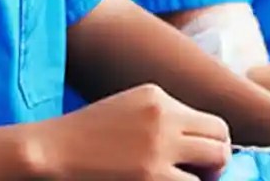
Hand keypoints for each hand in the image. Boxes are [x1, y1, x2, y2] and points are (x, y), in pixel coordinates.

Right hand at [31, 84, 230, 180]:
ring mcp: (158, 148)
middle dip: (217, 161)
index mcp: (158, 97)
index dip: (214, 144)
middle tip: (200, 176)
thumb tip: (198, 142)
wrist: (48, 151)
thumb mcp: (128, 108)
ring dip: (204, 179)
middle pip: (221, 141)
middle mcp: (164, 118)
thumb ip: (164, 117)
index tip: (200, 160)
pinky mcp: (150, 177)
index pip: (213, 122)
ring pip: (215, 165)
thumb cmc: (85, 136)